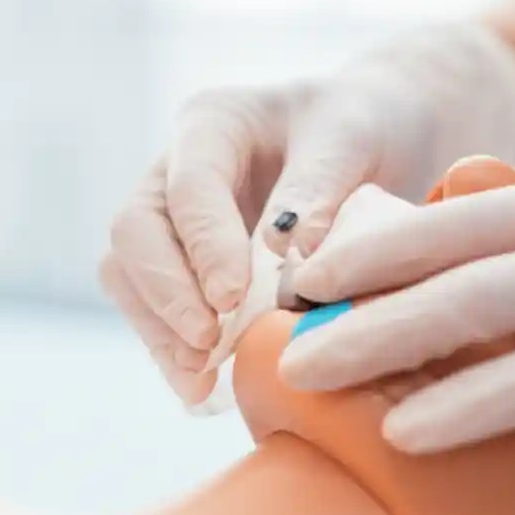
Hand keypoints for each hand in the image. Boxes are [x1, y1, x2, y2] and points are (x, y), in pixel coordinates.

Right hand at [99, 24, 514, 407]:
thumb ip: (319, 188)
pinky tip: (202, 391)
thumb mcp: (353, 139)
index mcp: (213, 124)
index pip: (188, 187)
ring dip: (159, 330)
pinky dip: (174, 350)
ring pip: (131, 274)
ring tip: (199, 380)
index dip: (205, 245)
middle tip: (207, 343)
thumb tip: (285, 255)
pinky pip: (158, 308)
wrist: (383, 136)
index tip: (231, 298)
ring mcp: (175, 219)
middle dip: (165, 293)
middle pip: (135, 230)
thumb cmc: (368, 126)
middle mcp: (177, 168)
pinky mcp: (189, 265)